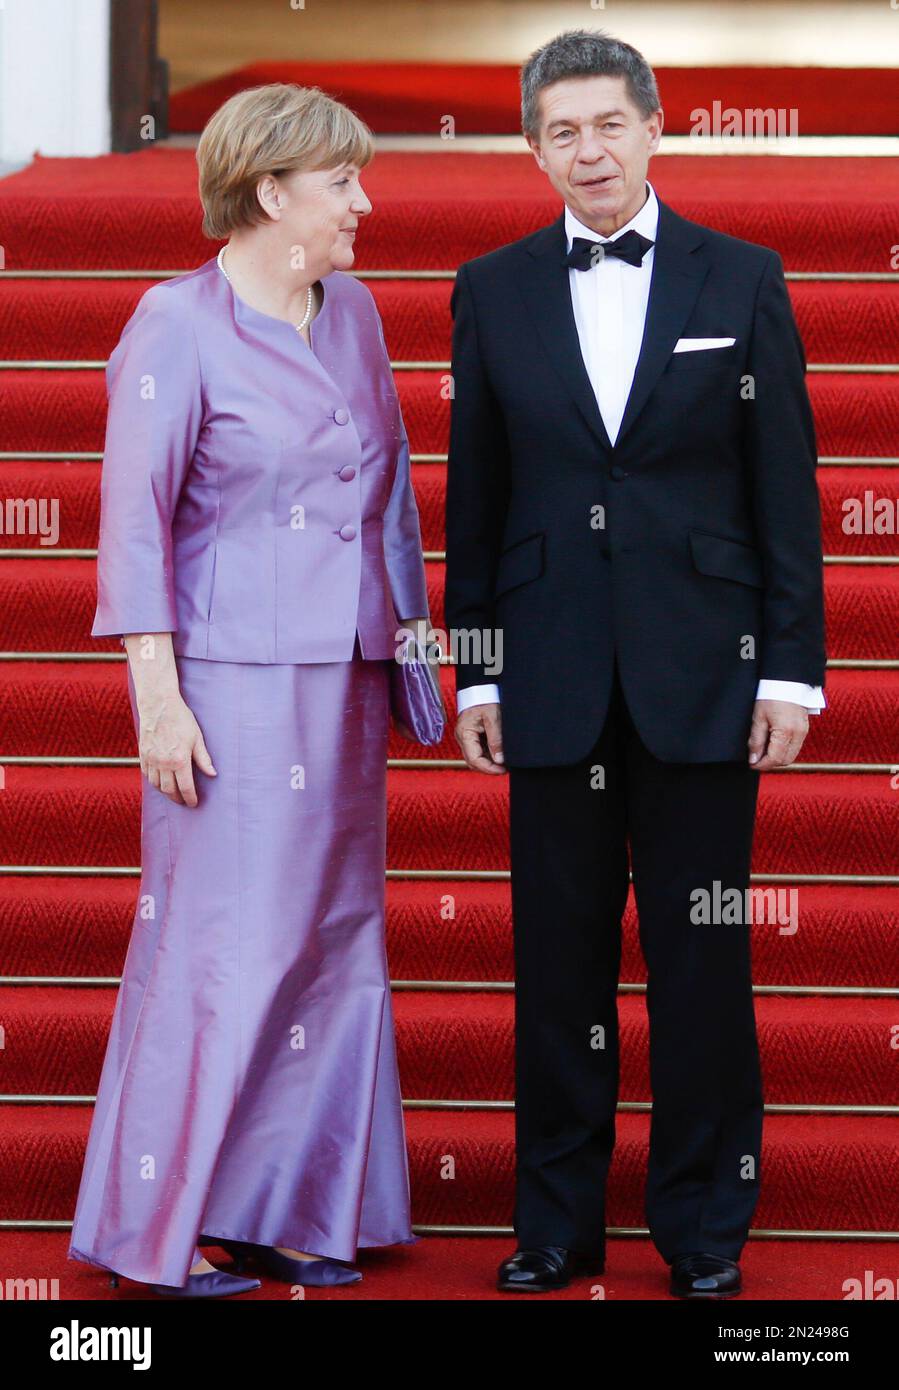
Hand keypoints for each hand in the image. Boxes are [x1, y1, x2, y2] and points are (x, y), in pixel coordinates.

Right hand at [137, 689, 216, 806]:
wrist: (159, 705)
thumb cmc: (181, 719)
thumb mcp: (197, 738)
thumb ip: (204, 759)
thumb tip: (213, 774)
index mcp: (180, 760)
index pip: (185, 788)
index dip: (190, 798)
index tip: (194, 803)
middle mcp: (164, 763)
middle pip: (169, 790)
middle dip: (177, 799)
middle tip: (184, 801)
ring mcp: (151, 760)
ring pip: (156, 785)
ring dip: (165, 792)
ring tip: (173, 792)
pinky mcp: (143, 755)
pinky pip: (147, 775)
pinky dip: (154, 781)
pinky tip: (161, 781)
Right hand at [455, 702, 505, 774]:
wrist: (481, 687)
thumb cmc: (485, 699)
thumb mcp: (493, 718)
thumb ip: (496, 739)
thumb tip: (499, 760)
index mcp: (464, 733)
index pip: (474, 759)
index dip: (488, 768)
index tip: (502, 770)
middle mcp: (462, 738)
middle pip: (473, 761)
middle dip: (489, 768)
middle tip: (505, 769)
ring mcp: (466, 737)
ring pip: (476, 757)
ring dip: (489, 762)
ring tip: (505, 762)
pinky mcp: (472, 736)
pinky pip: (479, 751)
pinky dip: (489, 755)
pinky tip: (500, 755)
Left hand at [747, 698, 808, 771]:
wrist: (787, 680)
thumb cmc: (771, 695)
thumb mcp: (758, 718)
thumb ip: (756, 740)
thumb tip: (753, 758)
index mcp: (785, 732)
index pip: (774, 759)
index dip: (761, 765)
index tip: (752, 764)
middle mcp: (797, 734)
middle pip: (785, 761)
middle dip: (770, 764)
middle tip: (756, 760)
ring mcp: (803, 732)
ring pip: (791, 755)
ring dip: (778, 758)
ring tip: (763, 752)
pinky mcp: (804, 729)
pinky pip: (795, 747)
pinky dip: (784, 750)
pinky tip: (773, 744)